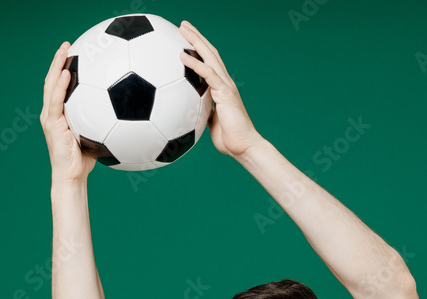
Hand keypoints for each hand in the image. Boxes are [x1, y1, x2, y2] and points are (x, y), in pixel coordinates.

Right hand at [40, 42, 95, 183]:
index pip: (61, 86)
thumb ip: (106, 120)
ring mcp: (50, 117)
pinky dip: (61, 87)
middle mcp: (53, 112)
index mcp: (61, 112)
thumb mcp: (98, 136)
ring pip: (51, 86)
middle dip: (58, 61)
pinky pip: (56, 101)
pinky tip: (68, 74)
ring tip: (64, 51)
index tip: (74, 52)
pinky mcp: (52, 124)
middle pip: (53, 80)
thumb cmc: (87, 159)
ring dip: (57, 66)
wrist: (74, 176)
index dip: (65, 68)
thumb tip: (129, 111)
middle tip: (66, 44)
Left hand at [178, 21, 262, 159]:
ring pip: (210, 57)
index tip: (185, 38)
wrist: (244, 146)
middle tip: (183, 25)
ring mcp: (226, 86)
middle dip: (196, 37)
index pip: (209, 62)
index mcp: (221, 88)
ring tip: (183, 29)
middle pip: (210, 53)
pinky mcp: (225, 93)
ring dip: (196, 41)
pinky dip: (195, 64)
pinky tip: (182, 55)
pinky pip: (208, 74)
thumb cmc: (229, 138)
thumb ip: (203, 111)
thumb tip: (190, 109)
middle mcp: (225, 83)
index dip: (199, 49)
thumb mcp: (210, 122)